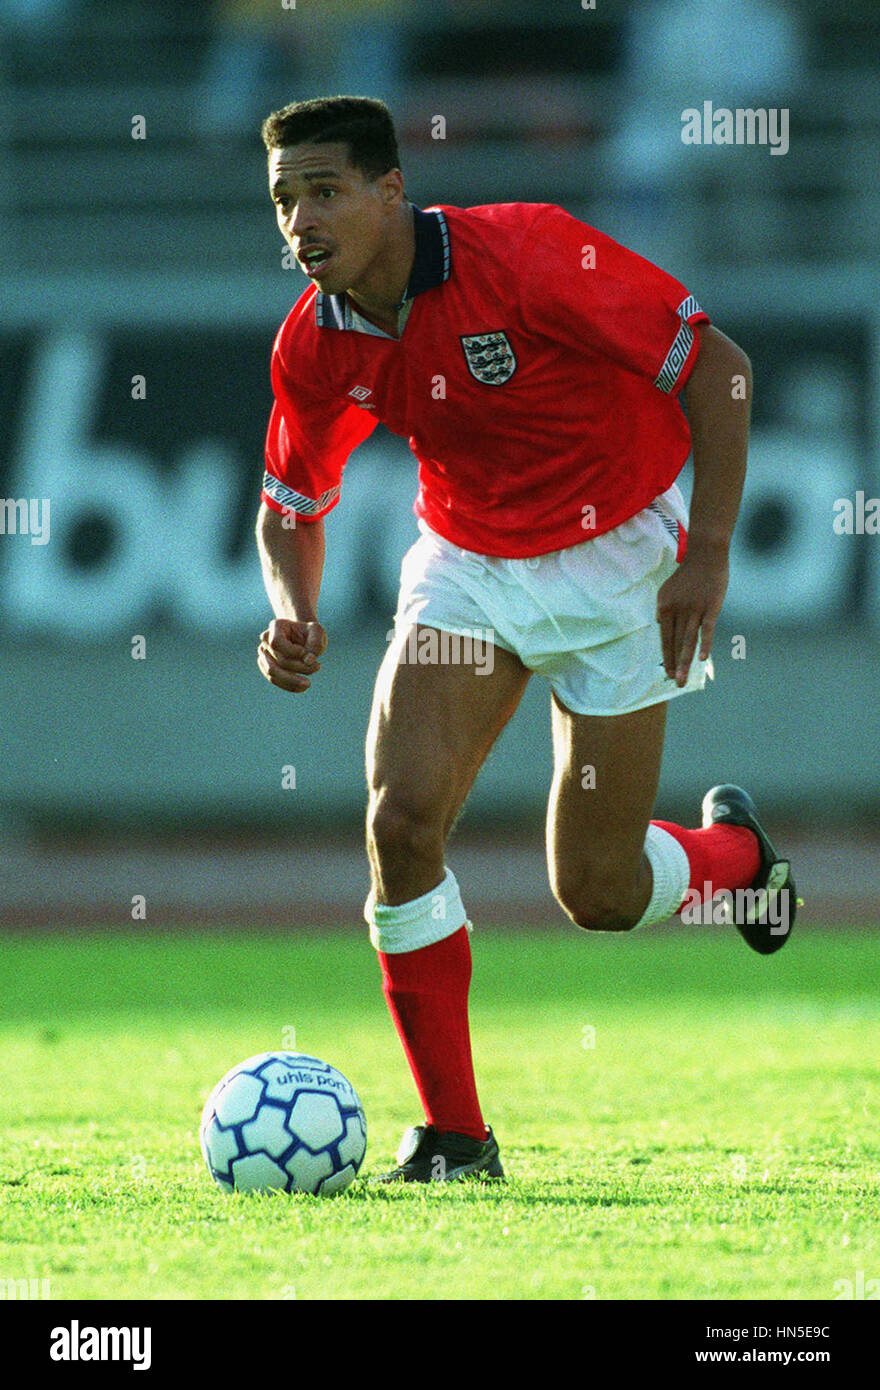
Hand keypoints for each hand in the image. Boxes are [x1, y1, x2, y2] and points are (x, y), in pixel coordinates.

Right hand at [257, 618, 326, 692]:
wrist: (302, 636)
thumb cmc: (309, 633)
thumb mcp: (317, 631)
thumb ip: (316, 643)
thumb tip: (308, 661)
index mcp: (276, 626)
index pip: (277, 643)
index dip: (293, 652)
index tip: (308, 654)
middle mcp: (266, 640)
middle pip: (278, 660)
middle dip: (299, 667)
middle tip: (318, 667)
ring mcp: (264, 653)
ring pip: (272, 673)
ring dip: (292, 681)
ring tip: (308, 684)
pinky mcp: (266, 666)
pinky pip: (274, 680)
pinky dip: (288, 685)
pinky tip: (302, 687)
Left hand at [656, 552, 728, 686]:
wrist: (705, 554)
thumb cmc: (687, 574)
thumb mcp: (667, 590)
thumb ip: (663, 609)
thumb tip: (659, 626)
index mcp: (664, 607)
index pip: (664, 637)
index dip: (666, 656)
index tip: (666, 672)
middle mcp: (676, 610)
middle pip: (675, 642)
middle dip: (674, 665)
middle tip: (675, 684)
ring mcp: (694, 609)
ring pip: (688, 640)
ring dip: (685, 661)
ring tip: (683, 679)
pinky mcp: (711, 607)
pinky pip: (706, 629)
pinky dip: (704, 644)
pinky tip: (703, 659)